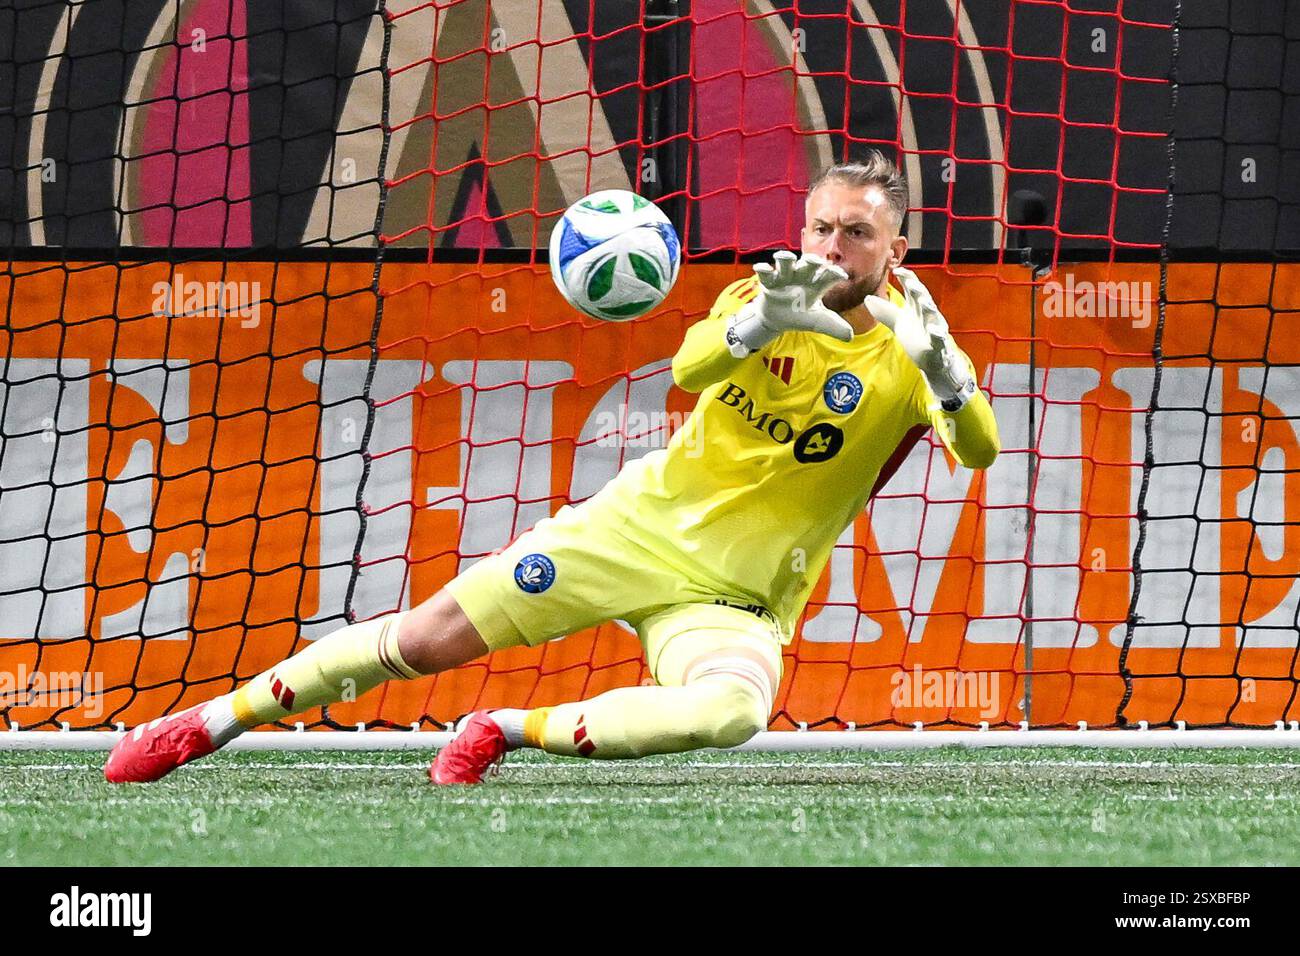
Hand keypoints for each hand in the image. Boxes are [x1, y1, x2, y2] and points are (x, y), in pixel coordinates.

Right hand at [726, 251, 853, 356]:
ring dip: (785, 258)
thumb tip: (850, 337)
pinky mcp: (769, 282)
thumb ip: (833, 327)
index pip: (828, 275)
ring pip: (786, 263)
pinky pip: (766, 273)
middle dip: (812, 260)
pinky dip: (763, 269)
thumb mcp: (817, 322)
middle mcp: (802, 276)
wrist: (778, 319)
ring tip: (784, 257)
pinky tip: (762, 268)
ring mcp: (785, 277)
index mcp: (817, 283)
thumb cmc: (800, 315)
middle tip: (814, 261)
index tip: (842, 276)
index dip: (834, 273)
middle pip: (808, 264)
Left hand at [864, 266, 976, 409]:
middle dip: (917, 289)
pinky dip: (937, 334)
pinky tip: (934, 330)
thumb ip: (885, 311)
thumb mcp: (898, 322)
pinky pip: (939, 338)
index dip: (906, 278)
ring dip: (929, 307)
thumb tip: (867, 298)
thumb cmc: (916, 336)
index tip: (896, 269)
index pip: (912, 288)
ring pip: (933, 315)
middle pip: (923, 298)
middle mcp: (927, 314)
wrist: (931, 359)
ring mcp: (934, 327)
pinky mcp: (938, 344)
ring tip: (923, 300)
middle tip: (909, 281)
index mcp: (917, 306)